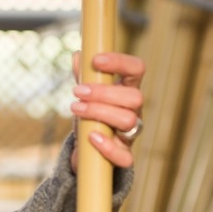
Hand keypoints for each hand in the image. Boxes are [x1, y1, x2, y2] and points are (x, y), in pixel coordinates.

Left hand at [70, 50, 145, 170]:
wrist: (87, 152)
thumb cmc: (91, 119)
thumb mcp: (87, 97)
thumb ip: (83, 77)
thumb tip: (77, 55)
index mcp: (127, 91)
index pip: (137, 69)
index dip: (120, 62)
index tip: (96, 60)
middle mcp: (134, 111)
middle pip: (135, 97)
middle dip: (104, 92)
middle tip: (78, 92)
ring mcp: (131, 134)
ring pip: (128, 121)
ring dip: (99, 112)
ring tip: (76, 109)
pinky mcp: (123, 156)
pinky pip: (125, 156)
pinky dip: (108, 146)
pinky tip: (91, 137)